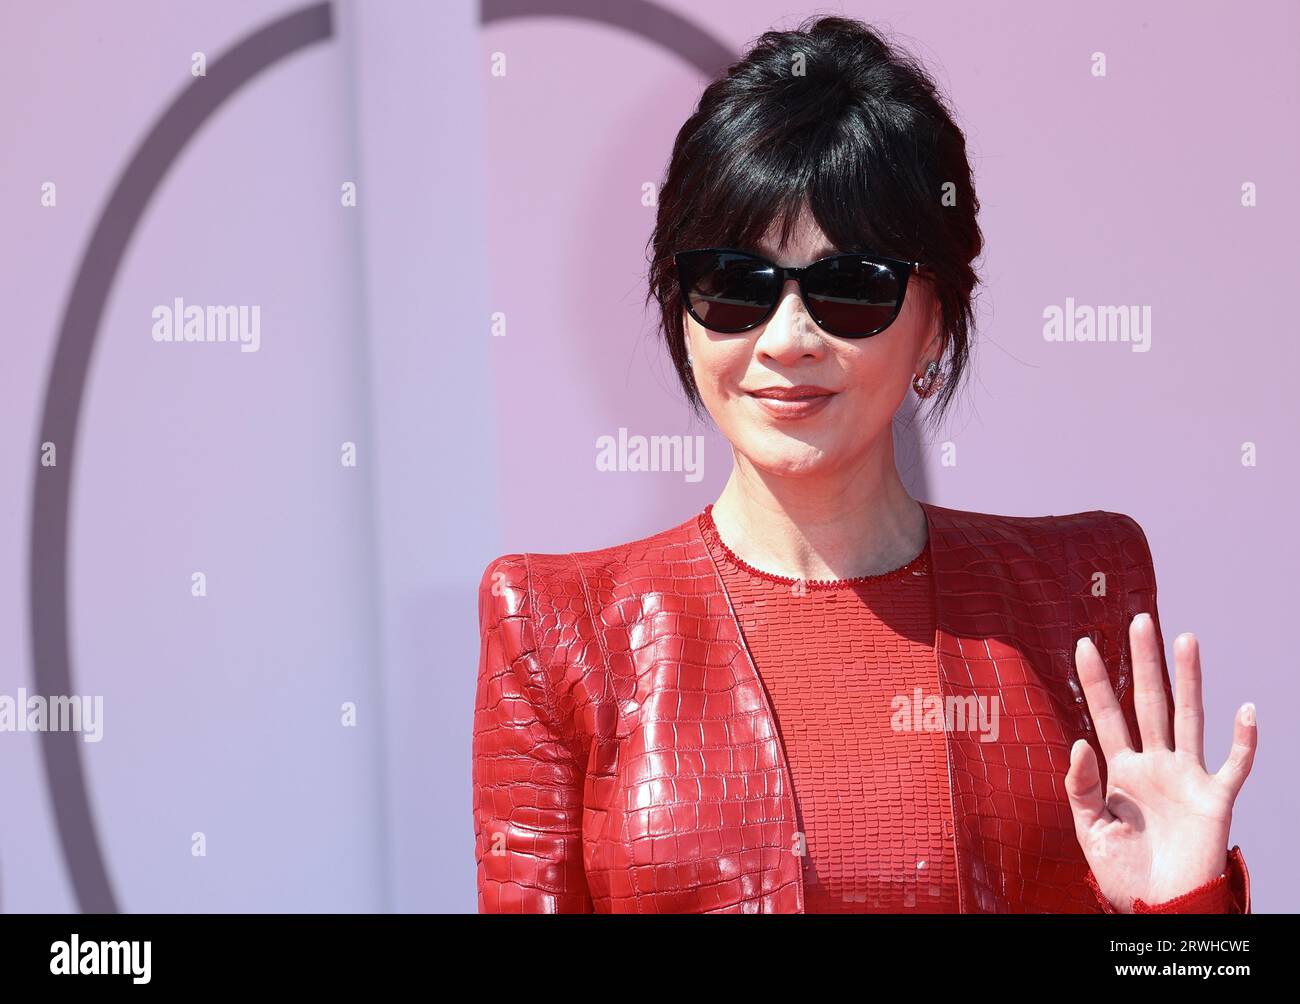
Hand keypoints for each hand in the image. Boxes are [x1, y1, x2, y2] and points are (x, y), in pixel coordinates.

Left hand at [1064, 612, 1255, 911]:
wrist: (1159, 908)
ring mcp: (1187, 778)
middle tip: (1139, 620)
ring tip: (1186, 640)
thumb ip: (1081, 787)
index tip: (1084, 643)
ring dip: (1189, 680)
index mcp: (1120, 770)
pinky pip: (1234, 766)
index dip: (1095, 681)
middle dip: (1144, 662)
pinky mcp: (1216, 800)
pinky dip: (1243, 740)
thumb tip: (1079, 741)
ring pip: (1189, 718)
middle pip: (1148, 702)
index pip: (1105, 714)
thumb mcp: (1090, 830)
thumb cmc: (1122, 874)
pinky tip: (1246, 710)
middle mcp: (1155, 764)